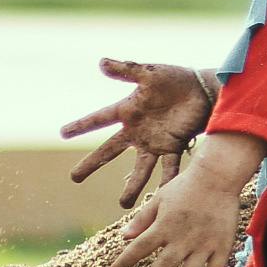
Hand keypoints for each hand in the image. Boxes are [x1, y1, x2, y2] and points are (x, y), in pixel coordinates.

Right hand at [62, 58, 216, 208]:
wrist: (204, 90)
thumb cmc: (175, 79)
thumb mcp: (150, 73)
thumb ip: (127, 69)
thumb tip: (101, 62)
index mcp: (128, 111)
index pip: (99, 118)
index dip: (81, 125)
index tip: (63, 132)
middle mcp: (138, 130)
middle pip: (110, 150)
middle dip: (92, 163)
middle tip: (74, 178)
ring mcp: (155, 142)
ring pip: (140, 167)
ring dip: (132, 186)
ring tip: (123, 205)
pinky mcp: (174, 147)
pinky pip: (169, 167)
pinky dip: (166, 180)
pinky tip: (164, 196)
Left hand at [112, 134, 261, 266]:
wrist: (219, 176)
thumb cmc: (186, 186)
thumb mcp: (159, 199)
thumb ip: (141, 219)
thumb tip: (123, 237)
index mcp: (163, 226)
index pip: (137, 249)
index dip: (124, 263)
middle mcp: (181, 238)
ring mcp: (203, 243)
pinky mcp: (222, 244)